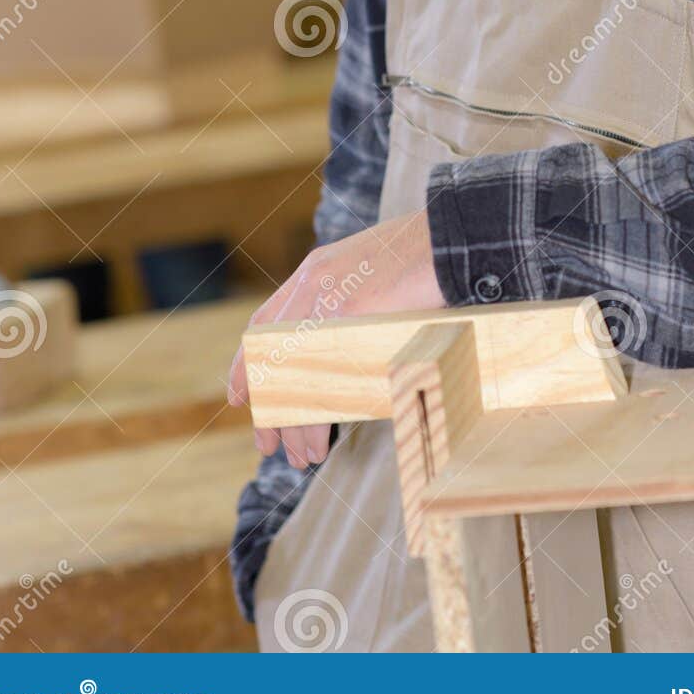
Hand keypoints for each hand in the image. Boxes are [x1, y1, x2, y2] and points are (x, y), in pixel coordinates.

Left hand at [227, 209, 442, 470]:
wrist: (451, 237)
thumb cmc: (427, 255)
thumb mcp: (374, 271)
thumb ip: (352, 302)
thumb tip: (348, 345)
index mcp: (315, 270)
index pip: (263, 322)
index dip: (247, 362)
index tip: (242, 396)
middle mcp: (311, 283)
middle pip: (268, 357)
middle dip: (267, 406)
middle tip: (267, 443)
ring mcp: (326, 298)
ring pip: (293, 376)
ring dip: (294, 422)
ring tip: (302, 457)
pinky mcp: (346, 316)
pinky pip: (321, 381)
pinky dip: (316, 417)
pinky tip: (319, 442)